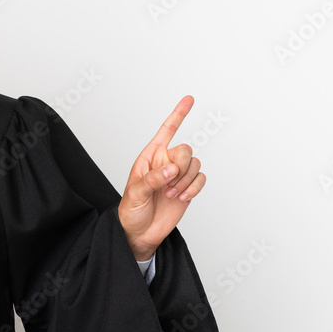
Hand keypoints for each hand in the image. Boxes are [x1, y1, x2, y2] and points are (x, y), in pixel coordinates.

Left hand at [118, 96, 205, 260]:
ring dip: (186, 180)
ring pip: (195, 164)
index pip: (166, 131)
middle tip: (169, 183)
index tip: (189, 99)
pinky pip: (201, 178)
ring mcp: (178, 175)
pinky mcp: (188, 187)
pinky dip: (194, 188)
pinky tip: (182, 197)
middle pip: (185, 149)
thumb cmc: (131, 210)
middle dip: (181, 166)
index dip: (178, 114)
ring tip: (171, 194)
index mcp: (150, 156)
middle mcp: (166, 162)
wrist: (140, 232)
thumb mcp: (135, 193)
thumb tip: (171, 169)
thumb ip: (153, 178)